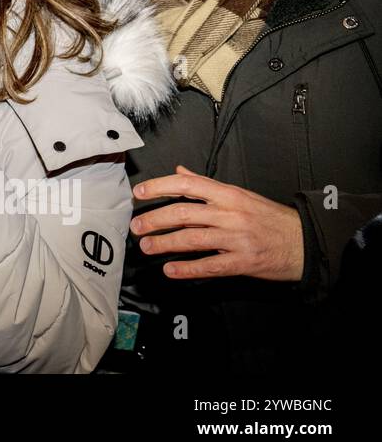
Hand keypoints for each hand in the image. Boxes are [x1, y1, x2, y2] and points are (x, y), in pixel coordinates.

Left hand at [131, 165, 304, 280]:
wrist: (306, 242)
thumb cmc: (270, 218)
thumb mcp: (240, 195)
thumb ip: (206, 185)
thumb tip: (180, 171)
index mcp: (229, 194)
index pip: (187, 184)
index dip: (160, 187)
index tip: (140, 192)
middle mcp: (230, 214)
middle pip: (184, 214)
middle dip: (155, 220)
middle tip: (136, 226)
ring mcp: (237, 239)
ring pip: (192, 239)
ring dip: (164, 243)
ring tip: (147, 246)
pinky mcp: (244, 262)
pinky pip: (210, 266)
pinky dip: (187, 269)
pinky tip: (171, 270)